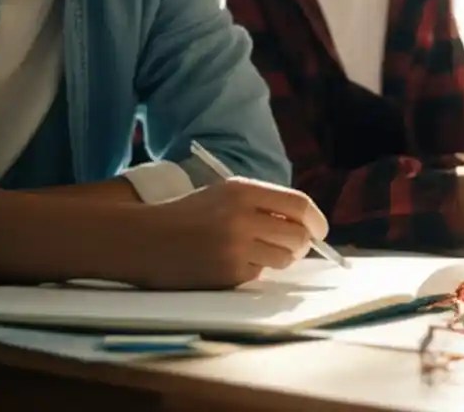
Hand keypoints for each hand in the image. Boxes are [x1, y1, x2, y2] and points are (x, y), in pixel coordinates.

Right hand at [129, 179, 328, 288]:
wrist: (142, 239)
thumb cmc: (188, 215)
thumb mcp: (225, 194)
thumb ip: (264, 204)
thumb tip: (307, 226)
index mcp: (243, 190)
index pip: (300, 205)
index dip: (317, 221)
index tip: (321, 231)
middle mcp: (242, 216)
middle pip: (298, 236)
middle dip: (302, 244)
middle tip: (293, 247)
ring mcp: (234, 247)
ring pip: (283, 259)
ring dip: (279, 259)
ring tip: (257, 252)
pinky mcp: (226, 273)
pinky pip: (258, 274)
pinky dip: (252, 270)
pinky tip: (229, 261)